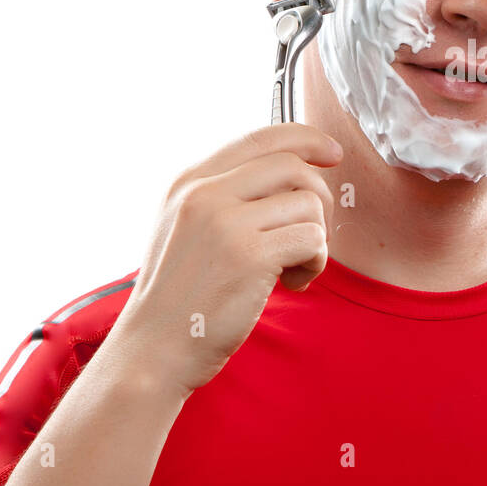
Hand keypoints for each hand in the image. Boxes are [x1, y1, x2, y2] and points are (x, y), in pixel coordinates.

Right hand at [110, 122, 342, 396]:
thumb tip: (296, 172)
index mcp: (190, 180)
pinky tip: (291, 283)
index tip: (333, 154)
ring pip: (309, 204)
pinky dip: (315, 262)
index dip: (307, 138)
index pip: (262, 136)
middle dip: (319, 198)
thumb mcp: (187, 226)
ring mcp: (225, 221)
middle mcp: (204, 192)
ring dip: (316, 238)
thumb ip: (227, 195)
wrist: (153, 349)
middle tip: (309, 236)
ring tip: (291, 269)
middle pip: (293, 165)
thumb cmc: (180, 295)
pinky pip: (313, 239)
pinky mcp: (249, 255)